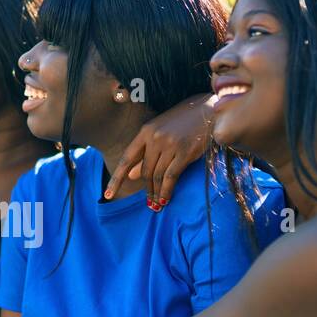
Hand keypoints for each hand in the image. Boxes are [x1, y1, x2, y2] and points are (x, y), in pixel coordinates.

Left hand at [105, 92, 213, 207]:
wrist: (208, 111)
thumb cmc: (181, 123)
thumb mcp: (159, 134)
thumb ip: (145, 153)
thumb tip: (131, 175)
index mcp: (145, 132)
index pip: (127, 159)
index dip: (117, 179)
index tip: (108, 194)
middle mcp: (154, 138)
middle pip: (144, 171)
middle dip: (146, 189)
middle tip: (149, 202)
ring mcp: (169, 145)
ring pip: (157, 176)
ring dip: (155, 193)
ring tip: (156, 205)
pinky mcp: (184, 152)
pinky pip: (170, 177)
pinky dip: (166, 191)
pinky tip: (165, 199)